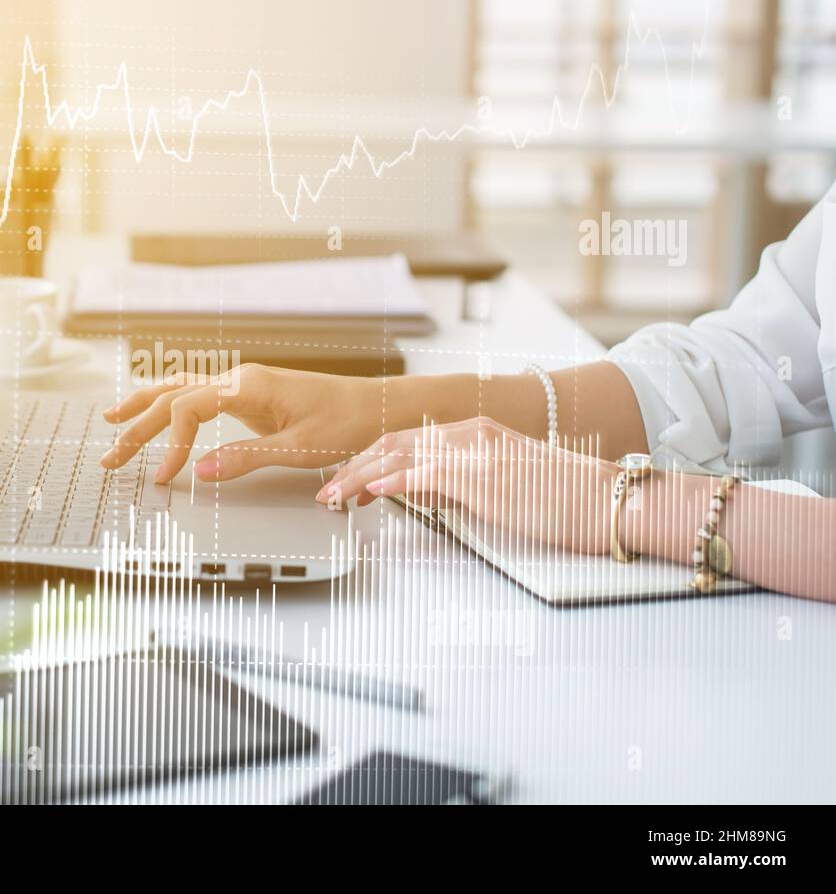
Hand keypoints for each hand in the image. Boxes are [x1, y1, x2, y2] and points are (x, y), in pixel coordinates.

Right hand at [100, 364, 395, 482]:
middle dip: (137, 427)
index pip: (187, 409)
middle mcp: (238, 379)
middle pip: (172, 397)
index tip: (164, 478)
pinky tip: (154, 410)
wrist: (376, 406)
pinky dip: (169, 404)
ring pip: (179, 390)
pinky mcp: (247, 396)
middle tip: (109, 458)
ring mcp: (241, 385)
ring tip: (111, 420)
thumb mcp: (298, 448)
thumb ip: (245, 458)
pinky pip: (196, 394)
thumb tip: (200, 472)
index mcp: (246, 385)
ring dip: (144, 408)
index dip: (170, 445)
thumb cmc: (346, 422)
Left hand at [320, 417, 620, 554]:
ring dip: (360, 478)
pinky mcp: (482, 475)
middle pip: (394, 446)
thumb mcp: (499, 487)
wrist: (606, 501)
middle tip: (327, 491)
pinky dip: (392, 482)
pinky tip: (371, 492)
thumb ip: (459, 485)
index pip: (407, 443)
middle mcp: (469, 435)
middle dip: (354, 468)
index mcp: (473, 434)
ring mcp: (474, 452)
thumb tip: (425, 495)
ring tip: (334, 495)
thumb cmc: (563, 500)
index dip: (370, 461)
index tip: (347, 481)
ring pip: (400, 459)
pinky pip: (425, 475)